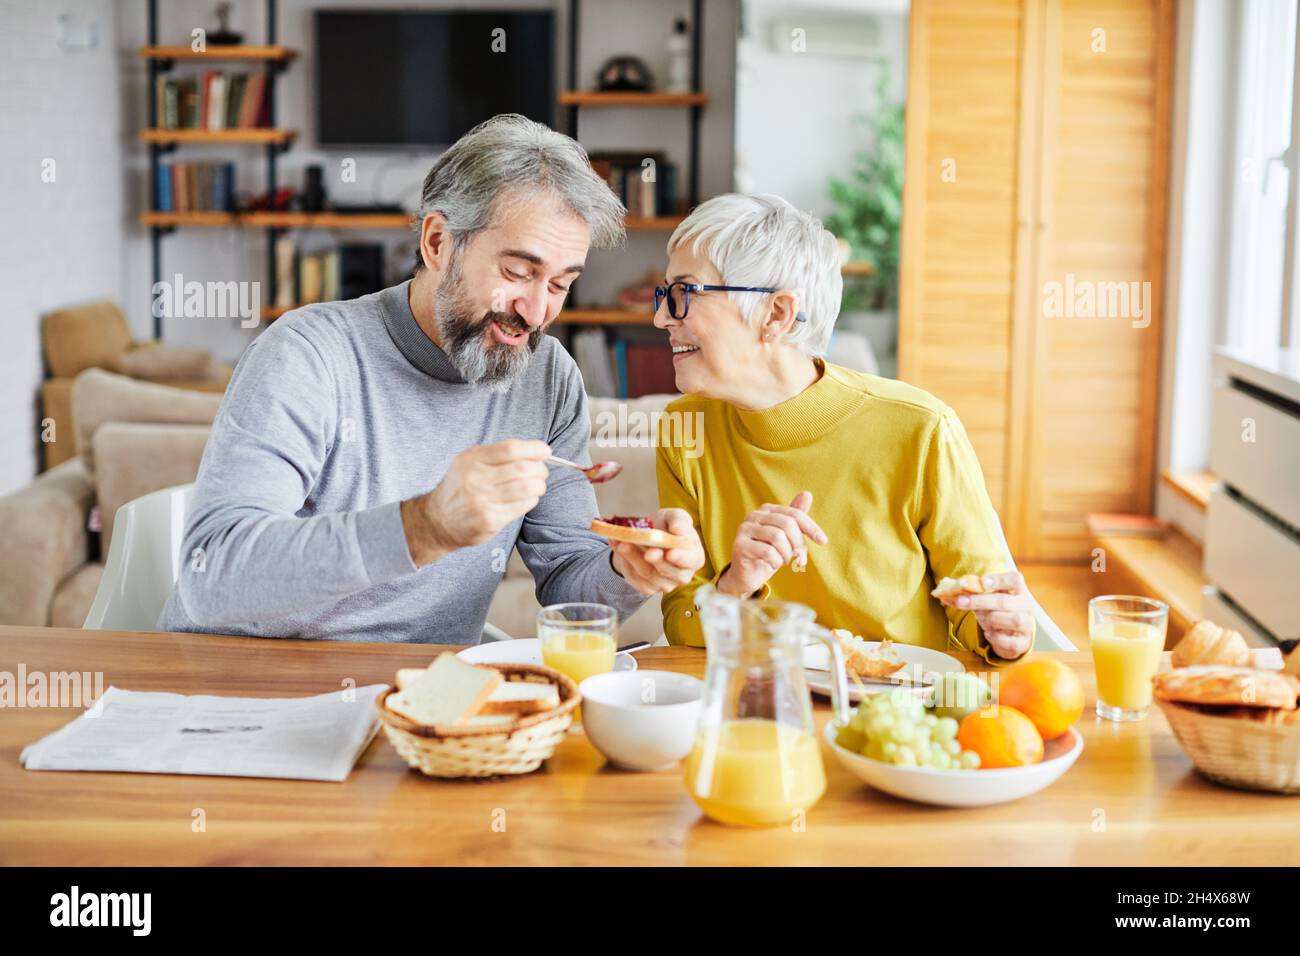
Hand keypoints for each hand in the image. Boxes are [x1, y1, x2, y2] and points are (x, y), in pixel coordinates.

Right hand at [401, 439, 550, 565]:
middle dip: (540, 469)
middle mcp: (474, 478)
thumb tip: (537, 452)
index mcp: (470, 459)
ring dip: (539, 485)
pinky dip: (531, 500)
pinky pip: (522, 506)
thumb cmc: (461, 488)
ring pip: (526, 488)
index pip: (510, 448)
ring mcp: (481, 501)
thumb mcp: (469, 463)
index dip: (533, 449)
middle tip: (542, 471)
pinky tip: (527, 499)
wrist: (438, 520)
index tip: (545, 451)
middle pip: (522, 468)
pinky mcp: (489, 519)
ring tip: (537, 485)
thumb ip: (497, 455)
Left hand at [609, 508, 704, 595]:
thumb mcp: (674, 516)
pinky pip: (634, 577)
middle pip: (667, 570)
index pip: (690, 560)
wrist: (647, 537)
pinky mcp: (647, 587)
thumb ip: (680, 521)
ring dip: (633, 557)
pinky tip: (618, 546)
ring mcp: (664, 584)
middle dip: (655, 560)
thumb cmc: (667, 527)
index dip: (681, 558)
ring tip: (623, 542)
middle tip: (646, 551)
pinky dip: (624, 561)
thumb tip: (679, 530)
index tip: (670, 552)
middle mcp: (681, 575)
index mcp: (693, 557)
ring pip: (647, 573)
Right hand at [717, 492, 827, 597]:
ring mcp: (745, 529)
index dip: (811, 527)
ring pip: (777, 537)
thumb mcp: (786, 536)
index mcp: (767, 510)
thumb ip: (795, 517)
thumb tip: (807, 493)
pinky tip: (773, 564)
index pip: (794, 514)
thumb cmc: (769, 554)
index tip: (823, 541)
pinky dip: (776, 561)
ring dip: (787, 554)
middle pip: (787, 524)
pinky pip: (767, 551)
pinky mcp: (739, 545)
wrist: (747, 574)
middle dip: (798, 544)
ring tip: (785, 562)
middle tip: (800, 559)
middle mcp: (754, 515)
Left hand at [949, 571, 1033, 659]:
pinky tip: (989, 634)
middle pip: (1004, 601)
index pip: (1014, 579)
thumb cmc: (996, 612)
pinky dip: (995, 637)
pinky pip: (1009, 640)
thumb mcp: (986, 601)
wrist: (1011, 636)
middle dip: (979, 601)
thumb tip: (945, 593)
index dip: (999, 579)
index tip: (981, 582)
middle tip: (960, 601)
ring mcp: (1027, 624)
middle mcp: (1025, 606)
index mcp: (1017, 591)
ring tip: (982, 620)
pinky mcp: (1022, 642)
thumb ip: (971, 594)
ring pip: (1012, 619)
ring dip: (990, 619)